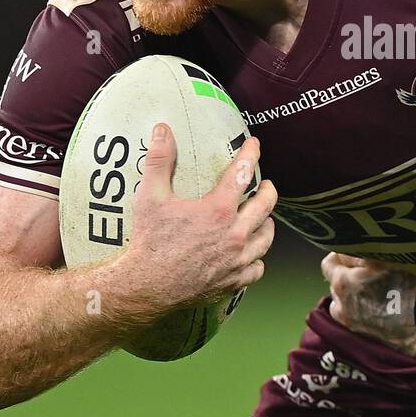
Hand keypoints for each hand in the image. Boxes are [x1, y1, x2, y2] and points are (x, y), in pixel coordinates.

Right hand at [116, 125, 276, 314]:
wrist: (146, 287)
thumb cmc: (149, 241)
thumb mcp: (150, 196)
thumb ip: (159, 160)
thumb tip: (162, 129)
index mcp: (219, 209)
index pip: (243, 172)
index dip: (251, 154)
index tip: (254, 145)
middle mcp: (235, 234)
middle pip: (266, 204)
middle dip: (268, 190)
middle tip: (264, 184)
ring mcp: (238, 259)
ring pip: (267, 237)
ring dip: (266, 223)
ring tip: (262, 217)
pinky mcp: (234, 280)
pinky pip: (258, 267)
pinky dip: (257, 257)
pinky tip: (250, 252)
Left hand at [323, 253, 415, 357]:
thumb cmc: (408, 283)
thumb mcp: (382, 257)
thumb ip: (357, 252)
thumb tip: (345, 248)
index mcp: (342, 283)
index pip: (328, 263)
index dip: (340, 254)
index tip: (354, 251)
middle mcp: (342, 306)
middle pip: (335, 284)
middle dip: (346, 274)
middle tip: (367, 267)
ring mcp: (353, 324)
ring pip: (343, 304)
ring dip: (350, 295)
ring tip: (371, 288)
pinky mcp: (367, 336)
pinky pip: (356, 317)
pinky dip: (361, 309)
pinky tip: (379, 304)